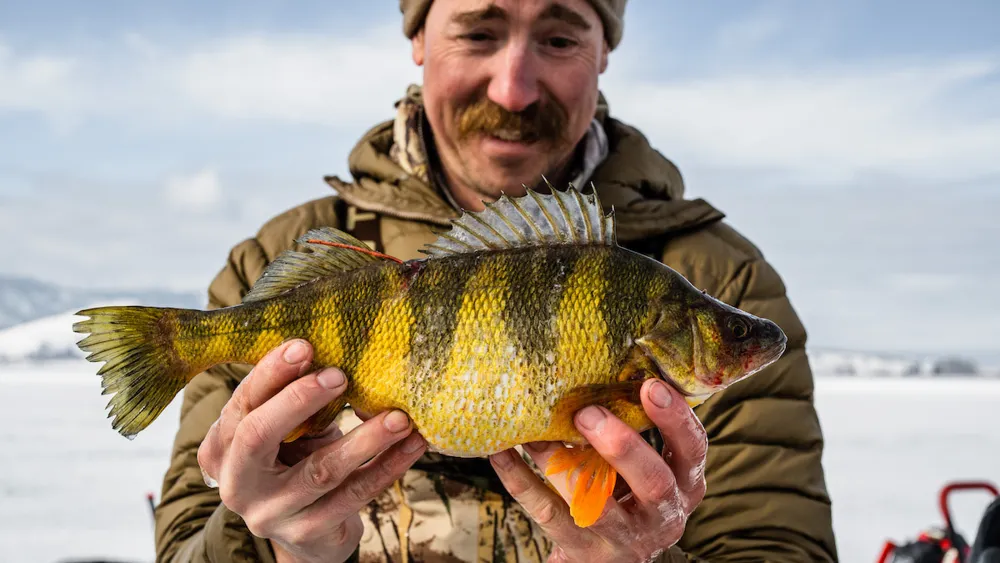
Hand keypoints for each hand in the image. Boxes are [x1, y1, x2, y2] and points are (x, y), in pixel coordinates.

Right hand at [197, 339, 427, 562]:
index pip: (241, 404)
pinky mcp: (308, 533)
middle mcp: (237, 483)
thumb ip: (293, 398)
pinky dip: (387, 466)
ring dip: (365, 439)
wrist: (309, 531)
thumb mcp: (287, 431)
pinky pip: (355, 495)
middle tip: (340, 375)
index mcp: (221, 448)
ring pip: (320, 470)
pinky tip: (412, 444)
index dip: (270, 373)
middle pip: (259, 435)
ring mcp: (270, 513)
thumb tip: (332, 349)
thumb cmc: (296, 460)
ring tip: (399, 417)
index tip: (304, 346)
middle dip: (299, 399)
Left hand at [489, 378, 707, 562]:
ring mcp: (624, 537)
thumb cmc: (633, 494)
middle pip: (653, 482)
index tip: (650, 385)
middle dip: (622, 446)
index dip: (676, 419)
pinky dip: (521, 481)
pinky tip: (501, 454)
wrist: (614, 558)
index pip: (693, 449)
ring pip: (597, 506)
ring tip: (535, 432)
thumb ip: (639, 429)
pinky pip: (549, 514)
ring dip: (563, 465)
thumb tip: (603, 364)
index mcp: (684, 483)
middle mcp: (662, 514)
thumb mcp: (651, 466)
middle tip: (587, 413)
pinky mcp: (584, 551)